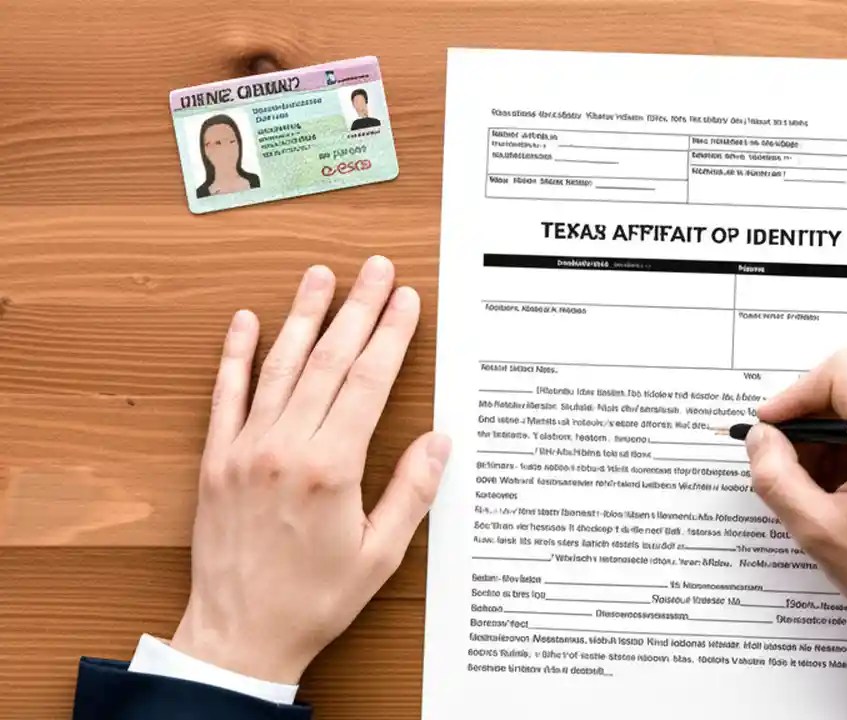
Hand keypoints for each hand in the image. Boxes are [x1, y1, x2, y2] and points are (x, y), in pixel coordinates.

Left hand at [170, 256, 451, 683]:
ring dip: (302, 316)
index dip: (390, 336)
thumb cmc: (313, 601)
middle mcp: (284, 449)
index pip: (367, 383)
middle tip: (375, 269)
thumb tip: (440, 441)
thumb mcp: (380, 556)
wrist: (239, 636)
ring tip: (320, 276)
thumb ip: (411, 493)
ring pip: (279, 367)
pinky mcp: (216, 461)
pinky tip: (246, 322)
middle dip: (356, 309)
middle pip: (327, 362)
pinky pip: (226, 396)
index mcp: (330, 469)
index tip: (406, 300)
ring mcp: (245, 450)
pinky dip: (236, 356)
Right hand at [745, 350, 846, 647]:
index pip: (841, 375)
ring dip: (821, 443)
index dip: (794, 395)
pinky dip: (840, 454)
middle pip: (845, 389)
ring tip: (810, 491)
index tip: (768, 428)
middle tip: (780, 466)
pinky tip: (831, 493)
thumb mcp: (819, 531)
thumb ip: (777, 478)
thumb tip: (758, 437)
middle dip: (804, 425)